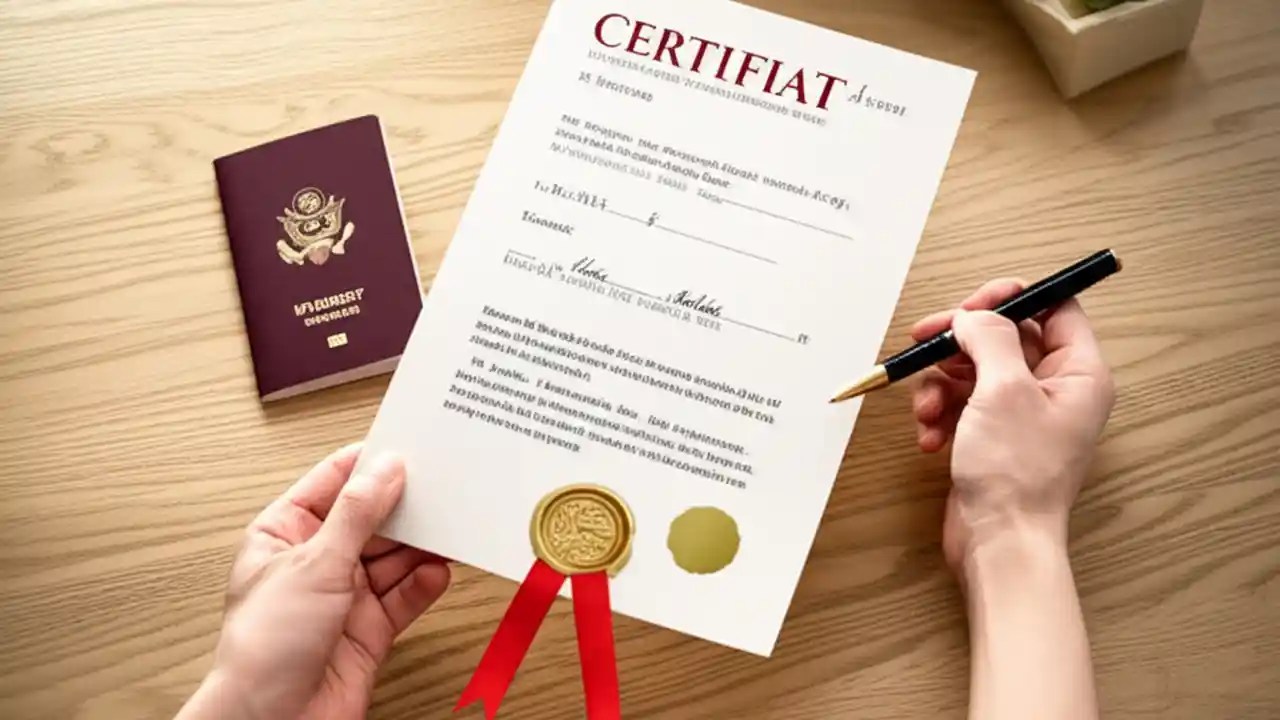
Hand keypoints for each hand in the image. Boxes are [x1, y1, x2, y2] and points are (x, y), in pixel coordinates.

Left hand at [177, 444, 450, 719]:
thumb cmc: (263, 651)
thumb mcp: (314, 564)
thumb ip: (357, 514)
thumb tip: (386, 468)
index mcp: (285, 533)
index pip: (333, 481)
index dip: (371, 463)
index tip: (409, 446)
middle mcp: (315, 560)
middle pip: (372, 518)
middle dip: (406, 507)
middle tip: (442, 488)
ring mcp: (344, 595)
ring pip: (394, 556)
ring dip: (422, 545)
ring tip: (451, 528)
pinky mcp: (370, 628)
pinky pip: (406, 595)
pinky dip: (425, 583)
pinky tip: (439, 571)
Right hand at [910, 279, 1114, 579]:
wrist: (1000, 542)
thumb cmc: (1017, 475)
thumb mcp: (1003, 390)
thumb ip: (990, 339)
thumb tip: (973, 315)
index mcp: (1078, 373)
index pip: (1055, 306)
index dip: (1013, 297)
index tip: (973, 304)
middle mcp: (1056, 389)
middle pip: (1006, 336)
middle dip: (961, 342)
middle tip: (927, 339)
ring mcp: (1024, 414)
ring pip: (976, 369)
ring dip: (942, 383)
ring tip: (928, 409)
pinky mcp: (995, 436)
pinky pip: (963, 403)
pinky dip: (941, 413)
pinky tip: (930, 436)